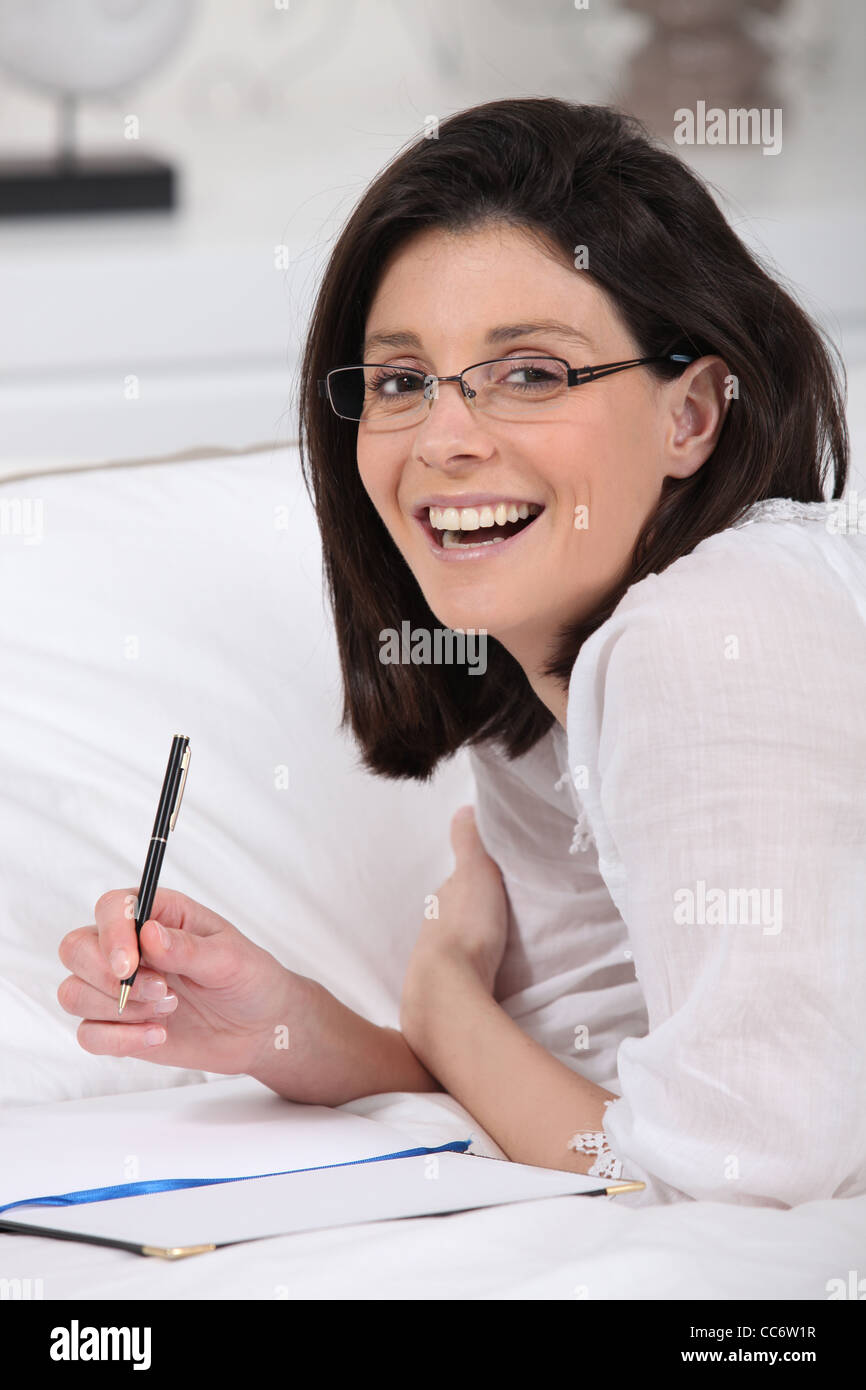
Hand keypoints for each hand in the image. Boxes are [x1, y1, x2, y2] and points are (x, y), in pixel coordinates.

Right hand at [58, 887, 322, 1095]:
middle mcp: (128, 946)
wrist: (259, 1028)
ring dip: (120, 1009)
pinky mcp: (117, 1025)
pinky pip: (88, 1033)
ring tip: (170, 1010)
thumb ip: (188, 948)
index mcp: (157, 914)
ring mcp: (118, 987)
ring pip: (73, 992)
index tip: (130, 965)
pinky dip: (119, 1040)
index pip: (111, 908)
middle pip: (76, 949)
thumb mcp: (229, 958)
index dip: (112, 934)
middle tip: (162, 992)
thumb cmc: (248, 978)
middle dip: (109, 978)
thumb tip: (149, 933)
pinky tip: (158, 1036)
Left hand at [401, 805, 509, 1024]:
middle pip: (456, 916)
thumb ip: (470, 843)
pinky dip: (473, 968)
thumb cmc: (465, 927)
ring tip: (497, 946)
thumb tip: (463, 808)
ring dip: (473, 943)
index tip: (494, 882)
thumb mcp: (474, 873)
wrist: (447, 989)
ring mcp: (436, 961)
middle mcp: (433, 928)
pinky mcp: (445, 990)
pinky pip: (462, 971)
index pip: (457, 885)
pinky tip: (485, 973)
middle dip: (473, 914)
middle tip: (500, 915)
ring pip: (457, 944)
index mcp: (442, 900)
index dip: (474, 881)